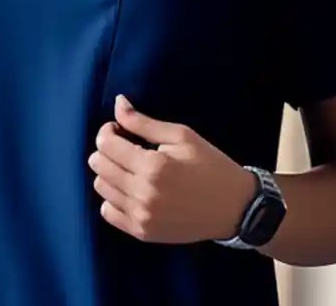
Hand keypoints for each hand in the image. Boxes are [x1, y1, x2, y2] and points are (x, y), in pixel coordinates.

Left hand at [88, 95, 256, 243]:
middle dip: (107, 150)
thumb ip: (143, 122)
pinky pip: (108, 212)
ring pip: (101, 187)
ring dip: (109, 173)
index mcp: (153, 166)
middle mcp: (142, 193)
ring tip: (129, 168)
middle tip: (125, 147)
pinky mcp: (142, 232)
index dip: (108, 131)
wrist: (236, 208)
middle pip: (99, 165)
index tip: (119, 129)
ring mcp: (141, 216)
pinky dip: (113, 199)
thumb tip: (117, 102)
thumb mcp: (181, 136)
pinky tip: (130, 190)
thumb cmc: (210, 166)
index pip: (106, 144)